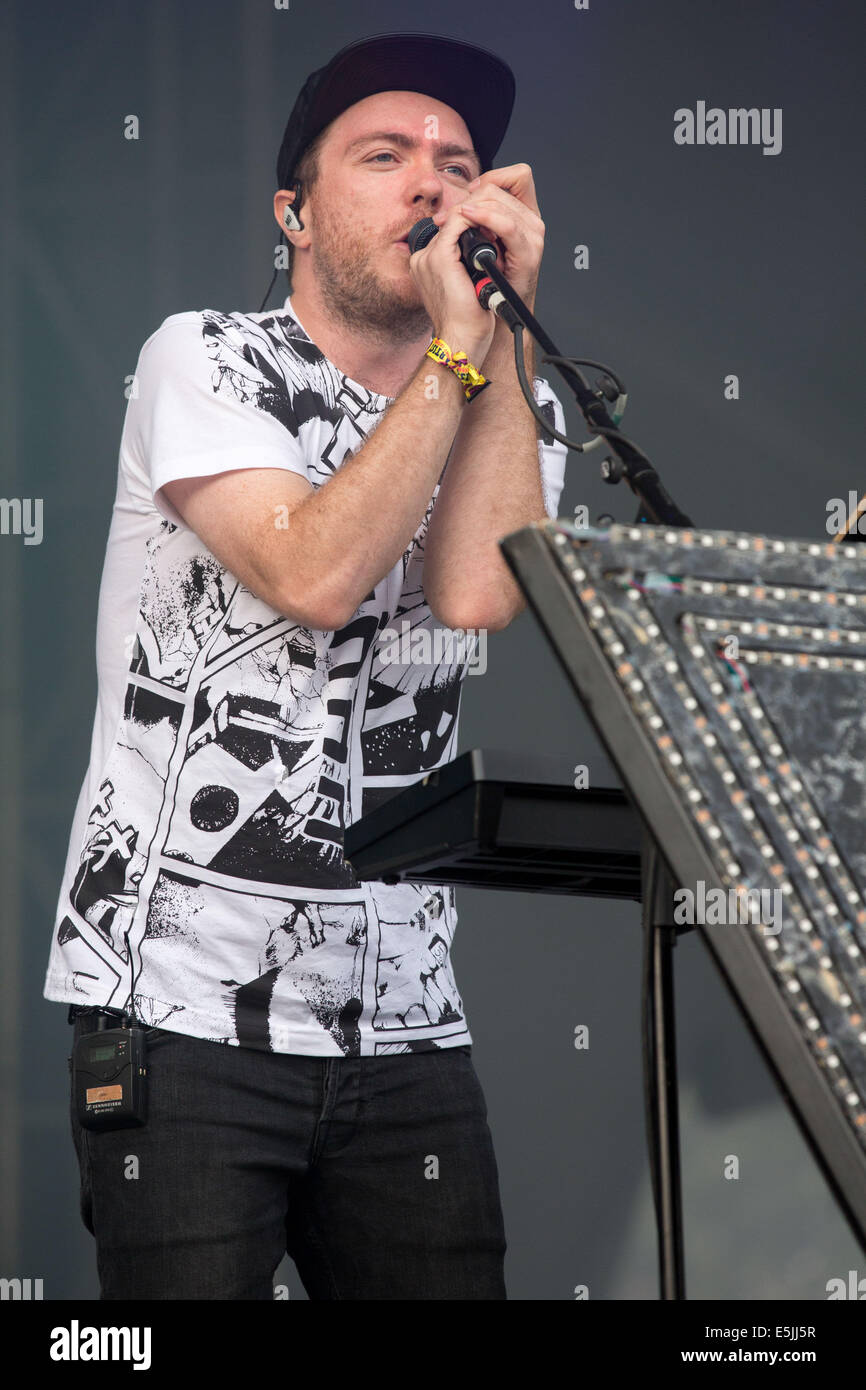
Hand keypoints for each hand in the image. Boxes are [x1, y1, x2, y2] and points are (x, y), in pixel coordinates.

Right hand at [408, 207, 495, 365]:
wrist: (462, 341)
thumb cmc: (467, 324)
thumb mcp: (466, 290)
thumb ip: (467, 270)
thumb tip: (485, 256)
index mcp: (426, 267)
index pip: (448, 234)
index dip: (472, 228)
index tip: (493, 234)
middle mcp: (422, 259)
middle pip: (451, 225)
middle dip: (477, 222)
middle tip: (498, 229)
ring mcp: (428, 257)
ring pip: (455, 219)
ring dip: (479, 220)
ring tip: (498, 231)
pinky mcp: (440, 257)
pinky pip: (459, 222)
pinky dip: (478, 220)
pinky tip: (494, 229)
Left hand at [431, 163, 544, 305]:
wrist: (487, 319)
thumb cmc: (479, 288)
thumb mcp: (476, 247)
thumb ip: (475, 223)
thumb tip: (458, 206)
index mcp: (522, 217)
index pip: (514, 177)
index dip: (488, 180)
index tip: (468, 198)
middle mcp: (531, 222)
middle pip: (501, 187)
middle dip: (472, 196)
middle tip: (451, 215)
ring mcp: (533, 236)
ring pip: (501, 200)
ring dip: (474, 206)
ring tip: (457, 219)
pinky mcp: (528, 252)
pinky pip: (508, 224)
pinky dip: (487, 217)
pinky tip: (469, 219)